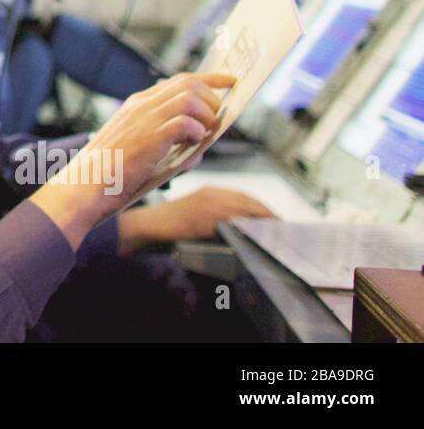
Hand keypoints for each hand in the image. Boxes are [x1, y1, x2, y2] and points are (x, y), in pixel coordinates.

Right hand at [32, 73, 235, 246]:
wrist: (84, 187)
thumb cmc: (107, 175)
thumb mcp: (139, 150)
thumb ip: (168, 144)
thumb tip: (199, 146)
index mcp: (136, 106)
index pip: (179, 80)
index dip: (209, 79)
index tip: (228, 81)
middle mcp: (141, 105)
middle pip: (189, 82)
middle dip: (213, 97)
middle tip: (219, 117)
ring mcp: (144, 118)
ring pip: (191, 97)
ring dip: (205, 116)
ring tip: (202, 135)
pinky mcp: (149, 136)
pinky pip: (185, 123)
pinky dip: (195, 134)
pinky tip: (189, 146)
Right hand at [122, 187, 274, 251]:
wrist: (146, 226)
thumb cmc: (167, 223)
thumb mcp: (194, 212)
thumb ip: (214, 214)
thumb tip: (240, 226)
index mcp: (210, 192)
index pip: (246, 198)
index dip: (263, 209)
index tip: (275, 220)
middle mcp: (213, 194)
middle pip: (250, 203)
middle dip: (268, 215)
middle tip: (282, 228)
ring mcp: (210, 205)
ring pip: (246, 210)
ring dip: (264, 221)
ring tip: (276, 234)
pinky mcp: (207, 218)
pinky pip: (235, 221)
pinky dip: (249, 227)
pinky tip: (258, 236)